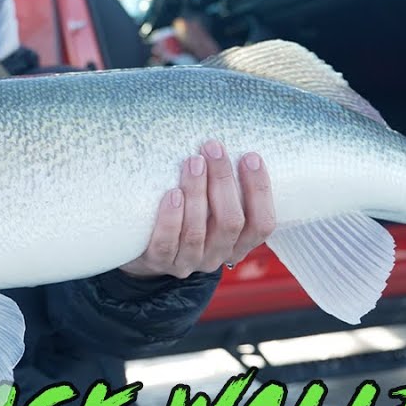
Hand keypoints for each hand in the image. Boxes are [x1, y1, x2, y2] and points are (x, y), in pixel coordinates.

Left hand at [120, 140, 274, 278]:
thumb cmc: (185, 215)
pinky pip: (166, 243)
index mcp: (239, 243)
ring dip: (197, 192)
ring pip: (197, 232)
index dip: (260, 191)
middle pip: (231, 223)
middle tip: (213, 148)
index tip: (250, 156)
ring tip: (193, 162)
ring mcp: (189, 262)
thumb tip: (224, 143)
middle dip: (223, 181)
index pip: (262, 223)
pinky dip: (170, 218)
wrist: (144, 248)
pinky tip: (172, 193)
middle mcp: (217, 255)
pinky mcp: (160, 261)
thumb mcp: (211, 205)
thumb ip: (222, 185)